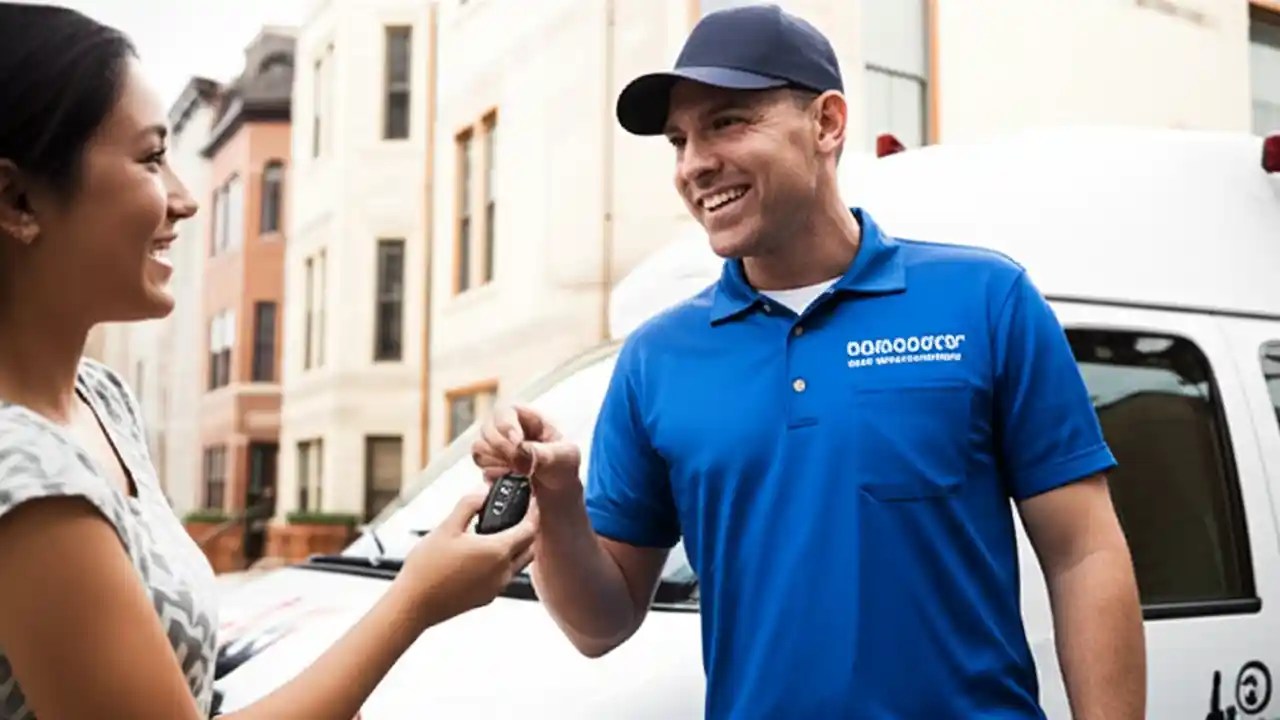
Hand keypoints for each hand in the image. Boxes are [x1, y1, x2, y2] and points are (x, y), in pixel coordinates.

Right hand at [397, 490, 537, 626]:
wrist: (414, 605)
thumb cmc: (427, 568)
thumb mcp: (446, 527)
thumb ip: (468, 505)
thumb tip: (483, 491)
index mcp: (498, 552)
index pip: (530, 529)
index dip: (534, 513)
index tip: (532, 503)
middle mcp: (503, 572)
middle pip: (530, 548)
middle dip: (529, 530)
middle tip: (521, 515)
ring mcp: (496, 588)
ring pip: (519, 564)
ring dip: (518, 548)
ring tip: (502, 532)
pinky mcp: (486, 598)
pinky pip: (505, 577)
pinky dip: (504, 562)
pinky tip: (485, 555)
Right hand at [471, 404, 581, 494]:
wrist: (557, 500)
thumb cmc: (564, 470)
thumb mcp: (565, 459)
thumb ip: (546, 453)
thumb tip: (521, 449)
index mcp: (530, 418)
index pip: (508, 410)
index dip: (507, 425)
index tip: (516, 442)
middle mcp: (509, 429)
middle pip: (488, 427)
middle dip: (501, 447)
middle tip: (518, 464)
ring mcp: (497, 447)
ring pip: (479, 446)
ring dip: (497, 462)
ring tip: (518, 471)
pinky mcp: (490, 465)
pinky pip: (480, 466)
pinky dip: (493, 474)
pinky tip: (510, 478)